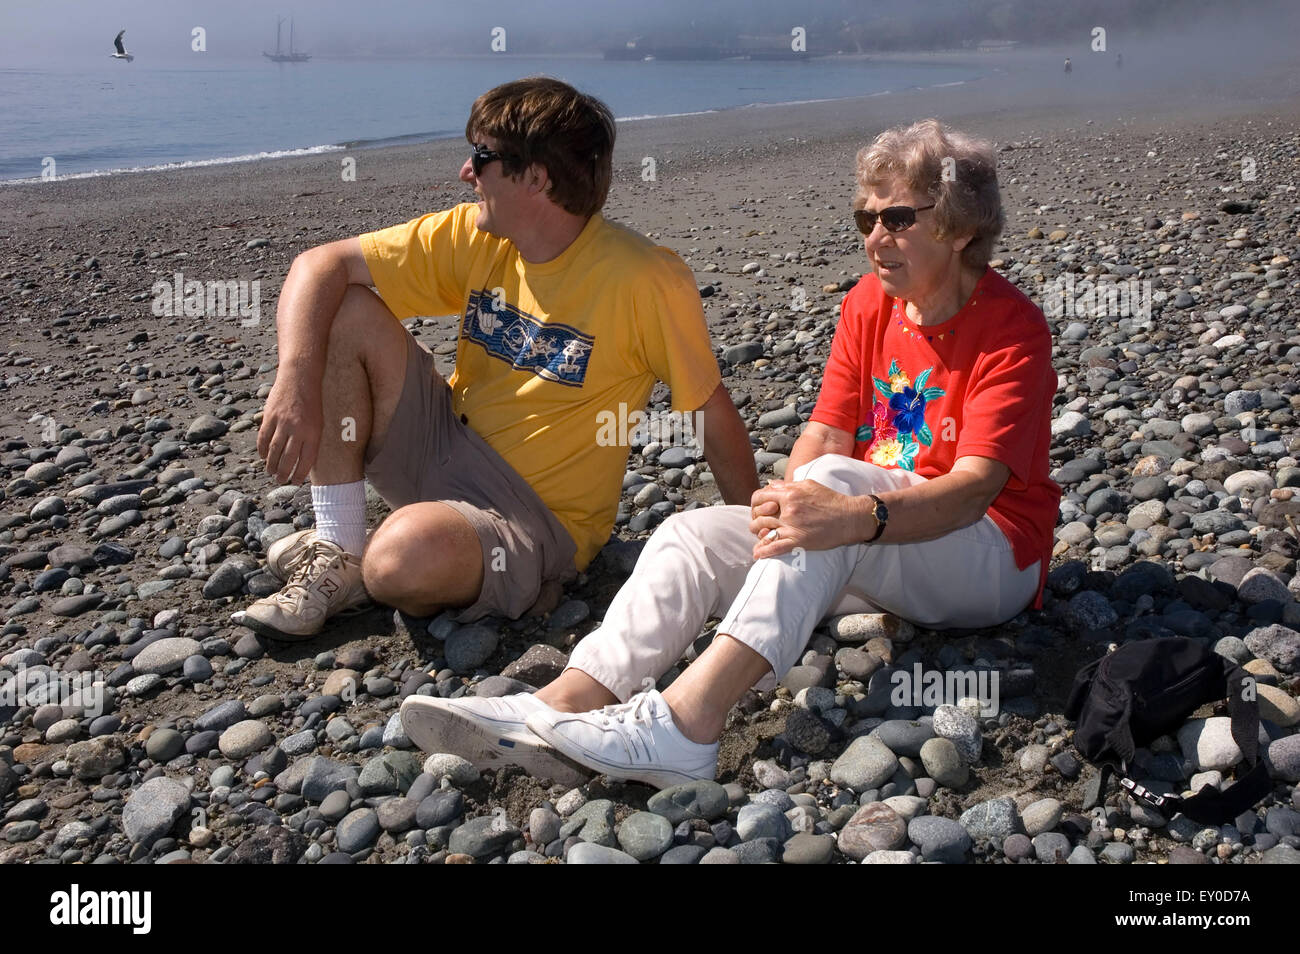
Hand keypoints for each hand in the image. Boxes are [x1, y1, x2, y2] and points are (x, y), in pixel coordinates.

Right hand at [257, 377, 322, 483]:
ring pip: (274, 450)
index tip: (296, 482)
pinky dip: (262, 449)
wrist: (299, 377)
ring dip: (271, 464)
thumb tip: (303, 461)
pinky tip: (263, 456)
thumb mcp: (319, 421)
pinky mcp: (269, 416)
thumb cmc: (312, 402)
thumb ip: (311, 440)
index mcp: (313, 432)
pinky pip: (263, 437)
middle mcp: (298, 429)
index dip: (300, 474)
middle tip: (280, 480)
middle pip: (288, 458)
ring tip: (271, 472)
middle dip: (283, 472)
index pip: (306, 460)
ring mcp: (282, 422)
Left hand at [748, 479, 864, 559]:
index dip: (755, 502)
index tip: (758, 507)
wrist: (849, 517)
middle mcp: (788, 510)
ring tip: (758, 536)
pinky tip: (758, 554)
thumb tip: (771, 484)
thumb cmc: (831, 500)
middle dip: (755, 519)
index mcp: (789, 494)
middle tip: (757, 522)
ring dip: (757, 534)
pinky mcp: (798, 542)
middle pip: (758, 515)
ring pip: (763, 531)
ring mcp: (792, 527)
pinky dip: (764, 552)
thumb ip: (787, 485)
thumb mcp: (808, 485)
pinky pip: (775, 548)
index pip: (760, 497)